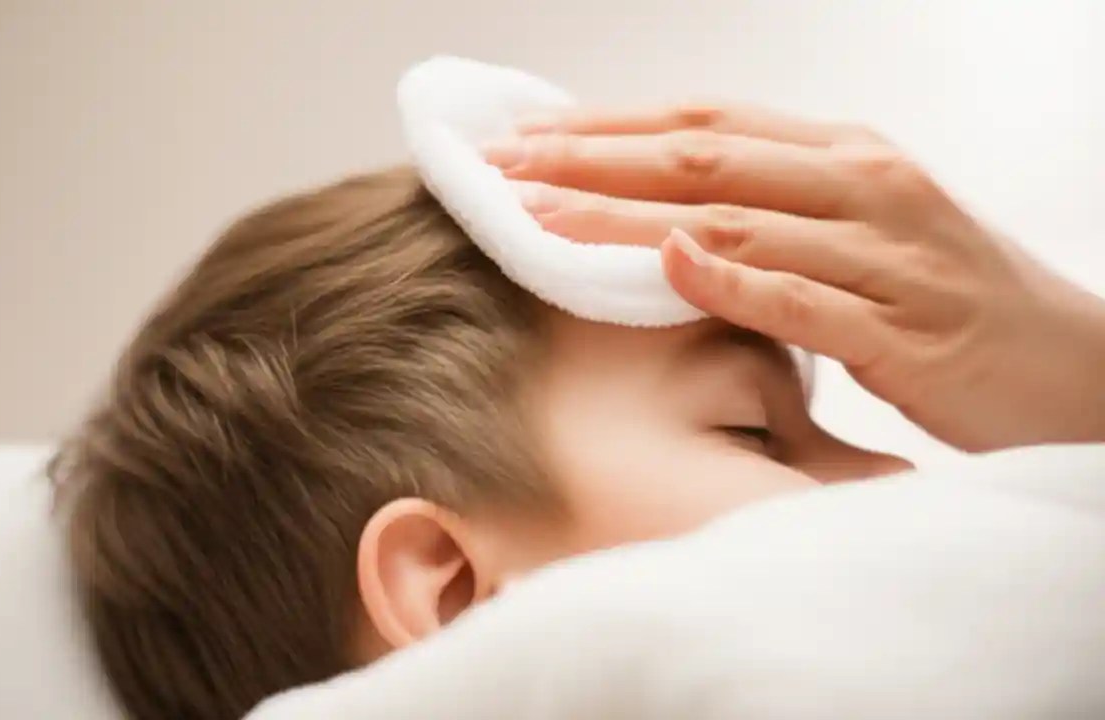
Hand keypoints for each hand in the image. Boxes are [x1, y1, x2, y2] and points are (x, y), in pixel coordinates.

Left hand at [484, 104, 1104, 450]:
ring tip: (539, 217)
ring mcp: (884, 253)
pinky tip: (667, 263)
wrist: (1077, 367)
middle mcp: (863, 184)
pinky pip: (802, 296)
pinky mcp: (902, 329)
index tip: (526, 138)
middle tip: (502, 165)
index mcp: (846, 155)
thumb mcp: (862, 234)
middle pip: (701, 156)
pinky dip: (730, 278)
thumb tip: (666, 211)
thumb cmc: (953, 302)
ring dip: (625, 216)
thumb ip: (775, 211)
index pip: (704, 124)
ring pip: (733, 218)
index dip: (607, 126)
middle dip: (590, 157)